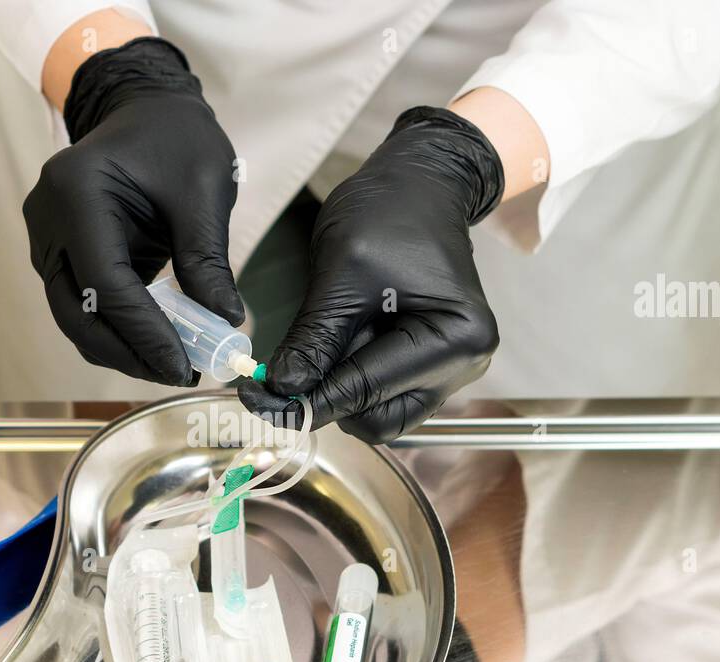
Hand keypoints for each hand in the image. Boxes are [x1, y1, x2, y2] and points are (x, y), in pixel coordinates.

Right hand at [23, 38, 243, 385]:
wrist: (143, 108)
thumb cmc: (175, 137)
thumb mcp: (203, 190)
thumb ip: (207, 259)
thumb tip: (225, 324)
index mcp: (77, 192)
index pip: (106, 283)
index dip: (144, 333)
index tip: (183, 365)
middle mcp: (49, 221)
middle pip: (77, 313)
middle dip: (128, 354)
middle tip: (179, 374)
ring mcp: (47, 241)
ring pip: (74, 318)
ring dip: (122, 350)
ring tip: (174, 365)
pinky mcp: (59, 256)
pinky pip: (82, 307)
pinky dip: (118, 332)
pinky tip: (158, 346)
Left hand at [239, 107, 504, 442]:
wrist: (420, 184)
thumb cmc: (389, 212)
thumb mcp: (340, 273)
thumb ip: (313, 338)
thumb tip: (280, 390)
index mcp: (454, 337)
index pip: (365, 390)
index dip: (305, 400)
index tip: (255, 400)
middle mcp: (464, 363)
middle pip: (379, 419)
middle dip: (327, 400)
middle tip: (280, 373)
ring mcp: (452, 370)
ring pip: (381, 416)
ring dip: (340, 395)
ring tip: (320, 345)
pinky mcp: (433, 368)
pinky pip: (386, 398)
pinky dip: (353, 384)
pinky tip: (337, 347)